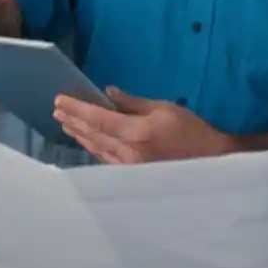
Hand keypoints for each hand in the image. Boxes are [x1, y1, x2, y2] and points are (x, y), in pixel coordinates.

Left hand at [53, 88, 235, 163]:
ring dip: (79, 134)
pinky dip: (93, 146)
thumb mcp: (164, 108)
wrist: (210, 162)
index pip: (98, 119)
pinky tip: (86, 140)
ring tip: (65, 123)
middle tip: (57, 109)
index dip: (77, 109)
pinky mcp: (131, 174)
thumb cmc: (190, 131)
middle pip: (93, 135)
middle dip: (73, 120)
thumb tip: (108, 93)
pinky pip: (106, 158)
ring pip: (96, 148)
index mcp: (136, 133)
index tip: (60, 100)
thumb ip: (133, 103)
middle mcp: (127, 152)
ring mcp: (128, 167)